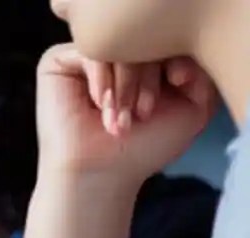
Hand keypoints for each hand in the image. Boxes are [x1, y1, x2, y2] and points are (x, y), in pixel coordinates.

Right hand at [36, 44, 217, 182]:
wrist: (97, 174)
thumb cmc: (142, 148)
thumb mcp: (192, 108)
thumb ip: (202, 71)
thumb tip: (181, 52)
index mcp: (148, 62)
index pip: (168, 41)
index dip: (178, 58)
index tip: (180, 83)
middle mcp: (118, 56)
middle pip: (143, 42)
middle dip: (148, 80)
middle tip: (142, 114)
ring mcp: (87, 58)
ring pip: (117, 49)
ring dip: (124, 86)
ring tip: (120, 121)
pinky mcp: (58, 62)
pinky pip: (89, 52)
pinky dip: (101, 81)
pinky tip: (101, 106)